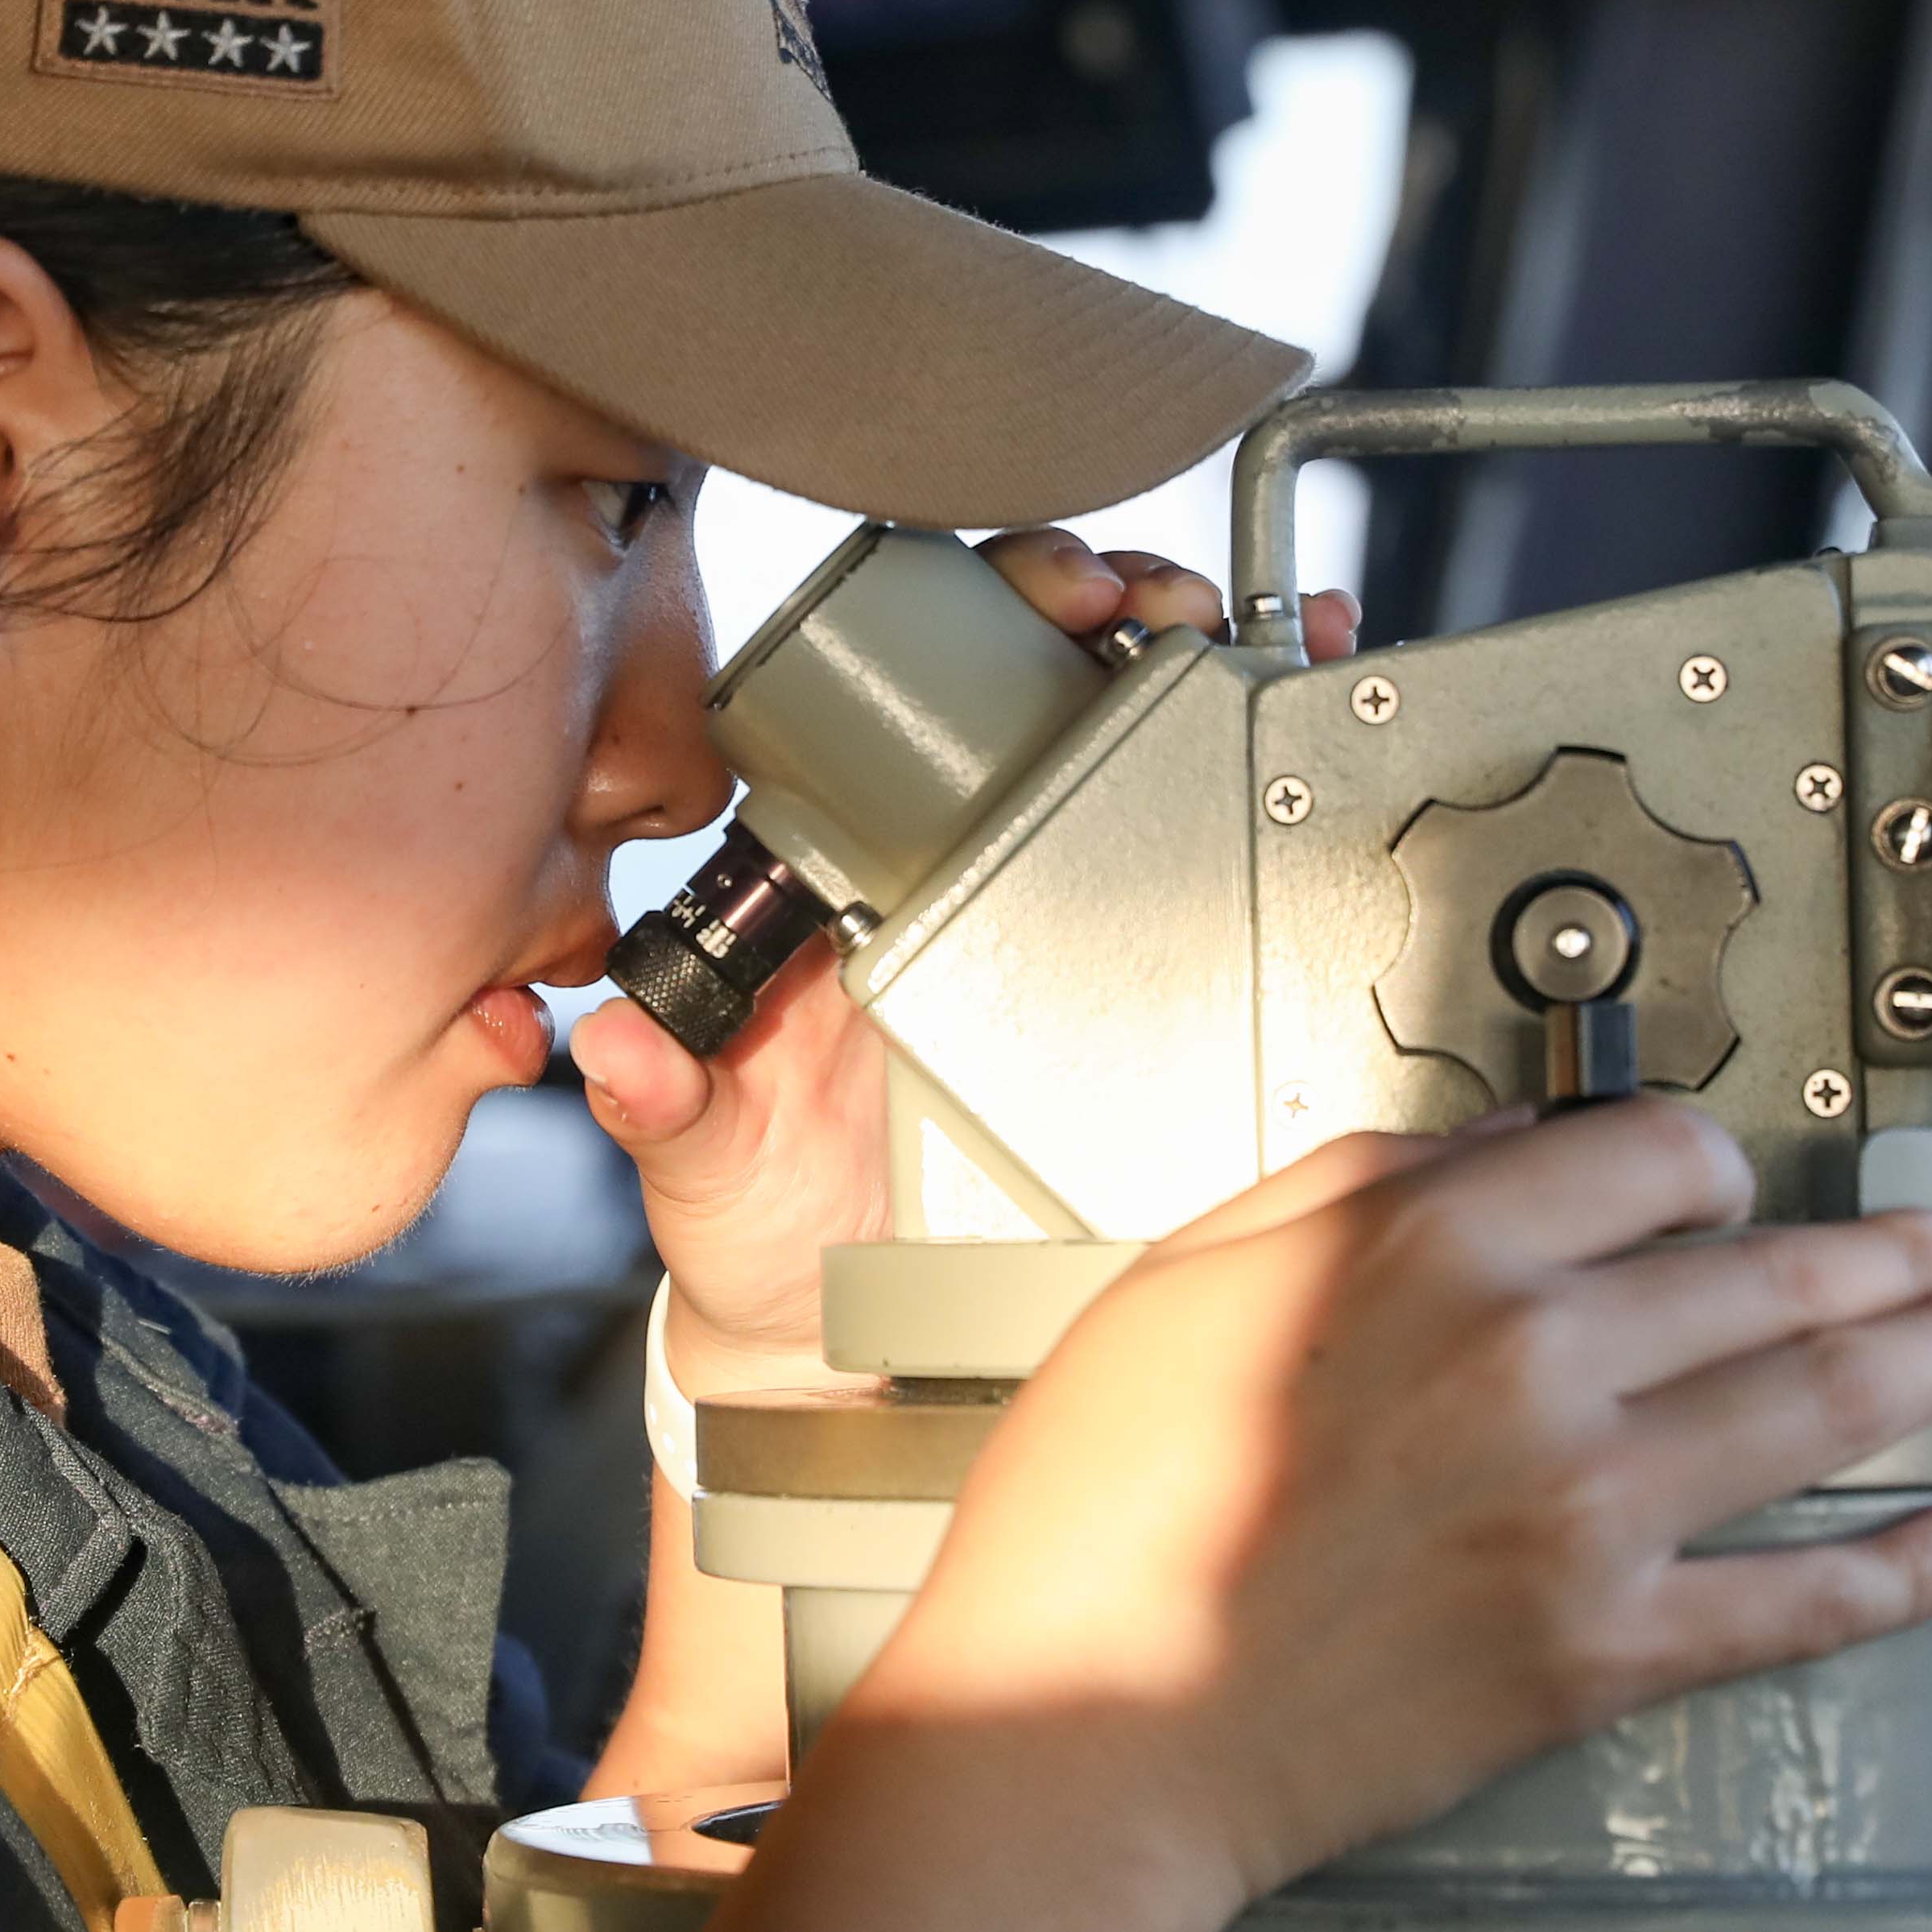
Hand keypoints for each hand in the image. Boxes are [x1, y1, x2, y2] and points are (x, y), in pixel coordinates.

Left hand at [570, 531, 1359, 1390]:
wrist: (855, 1337)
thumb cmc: (764, 1223)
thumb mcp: (703, 1164)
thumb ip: (662, 1103)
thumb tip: (619, 1046)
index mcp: (845, 869)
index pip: (906, 694)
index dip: (976, 612)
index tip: (1040, 594)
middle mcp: (950, 864)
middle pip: (1041, 686)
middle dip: (1119, 607)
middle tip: (1163, 604)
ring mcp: (1051, 909)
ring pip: (1134, 744)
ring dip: (1212, 663)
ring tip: (1271, 631)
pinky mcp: (1132, 977)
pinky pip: (1204, 854)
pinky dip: (1266, 763)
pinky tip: (1311, 701)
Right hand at [844, 1097, 1931, 1925]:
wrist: (1080, 1733)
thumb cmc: (1102, 1519)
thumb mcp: (1188, 1276)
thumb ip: (1353, 1186)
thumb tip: (1499, 1146)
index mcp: (1432, 1252)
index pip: (1656, 1157)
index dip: (1712, 1164)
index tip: (1736, 1187)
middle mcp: (1536, 1365)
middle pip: (1781, 1275)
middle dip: (1911, 1250)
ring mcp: (1587, 1517)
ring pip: (1825, 1410)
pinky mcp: (1606, 1653)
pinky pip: (1804, 1602)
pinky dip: (1916, 1568)